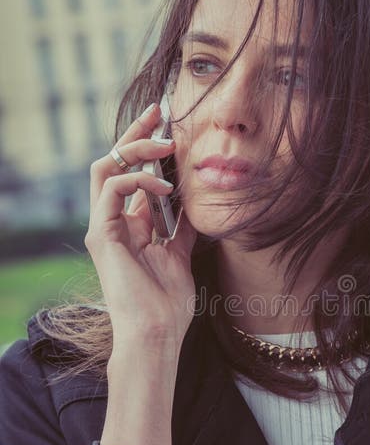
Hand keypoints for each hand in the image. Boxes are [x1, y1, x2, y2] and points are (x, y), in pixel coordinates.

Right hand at [85, 104, 197, 350]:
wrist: (156, 332)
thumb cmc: (168, 303)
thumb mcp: (181, 254)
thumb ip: (181, 226)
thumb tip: (194, 203)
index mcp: (130, 225)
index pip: (133, 174)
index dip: (149, 148)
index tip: (171, 125)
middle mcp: (113, 222)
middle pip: (114, 162)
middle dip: (136, 133)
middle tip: (159, 111)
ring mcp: (104, 227)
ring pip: (106, 166)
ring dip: (135, 149)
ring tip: (166, 145)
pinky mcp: (101, 234)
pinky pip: (111, 188)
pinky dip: (138, 180)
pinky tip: (164, 186)